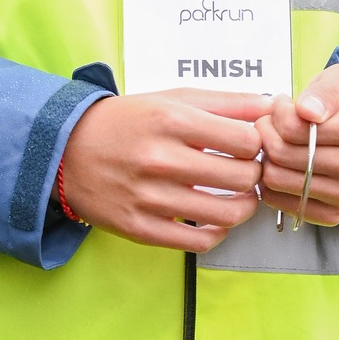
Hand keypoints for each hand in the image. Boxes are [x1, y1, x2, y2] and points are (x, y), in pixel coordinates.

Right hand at [59, 91, 266, 252]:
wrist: (67, 151)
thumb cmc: (126, 122)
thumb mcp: (171, 99)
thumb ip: (224, 102)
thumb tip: (271, 105)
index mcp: (170, 120)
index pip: (245, 140)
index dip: (257, 143)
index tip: (249, 144)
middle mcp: (160, 159)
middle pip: (242, 177)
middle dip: (253, 174)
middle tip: (246, 170)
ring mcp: (150, 198)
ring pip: (227, 214)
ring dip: (244, 205)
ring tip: (238, 195)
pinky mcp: (141, 228)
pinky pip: (200, 241)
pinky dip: (219, 232)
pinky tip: (216, 218)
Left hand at [255, 68, 338, 226]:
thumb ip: (324, 90)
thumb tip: (306, 110)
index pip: (293, 128)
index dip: (277, 113)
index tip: (283, 107)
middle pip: (282, 154)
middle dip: (266, 134)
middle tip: (271, 124)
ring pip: (277, 180)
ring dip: (266, 159)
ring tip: (277, 143)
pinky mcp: (334, 214)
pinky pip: (283, 204)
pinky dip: (272, 186)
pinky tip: (282, 167)